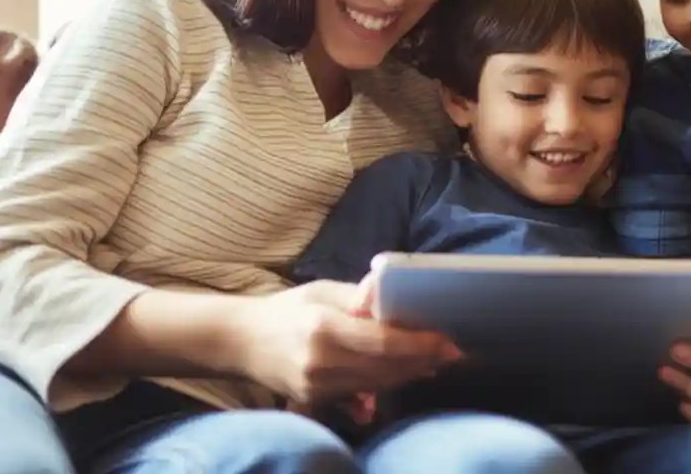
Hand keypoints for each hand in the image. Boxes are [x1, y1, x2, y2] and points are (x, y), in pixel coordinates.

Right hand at [234, 279, 460, 407]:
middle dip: (422, 361)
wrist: (241, 342)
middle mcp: (321, 362)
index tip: (447, 341)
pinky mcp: (315, 400)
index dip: (419, 344)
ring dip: (409, 374)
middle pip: (386, 368)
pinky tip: (404, 375)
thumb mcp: (322, 290)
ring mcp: (317, 386)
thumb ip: (358, 295)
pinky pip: (360, 396)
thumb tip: (389, 295)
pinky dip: (385, 385)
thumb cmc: (287, 309)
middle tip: (450, 352)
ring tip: (433, 361)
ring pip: (378, 385)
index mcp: (323, 327)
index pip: (382, 342)